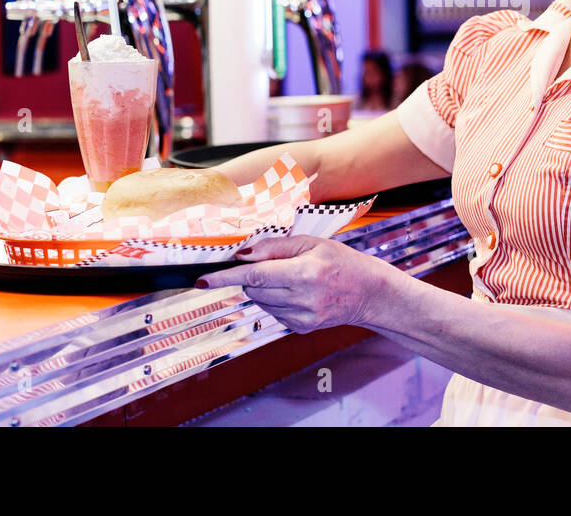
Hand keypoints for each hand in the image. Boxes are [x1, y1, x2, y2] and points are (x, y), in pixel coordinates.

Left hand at [195, 236, 388, 332]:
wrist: (368, 292)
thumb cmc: (341, 261)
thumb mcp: (311, 243)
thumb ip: (274, 247)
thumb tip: (242, 255)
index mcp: (305, 273)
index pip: (254, 276)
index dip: (225, 277)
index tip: (202, 279)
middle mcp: (303, 298)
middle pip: (253, 289)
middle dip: (252, 276)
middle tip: (274, 264)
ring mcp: (302, 317)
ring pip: (260, 302)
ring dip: (264, 288)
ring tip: (291, 278)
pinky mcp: (301, 328)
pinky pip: (272, 312)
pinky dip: (276, 300)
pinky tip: (297, 292)